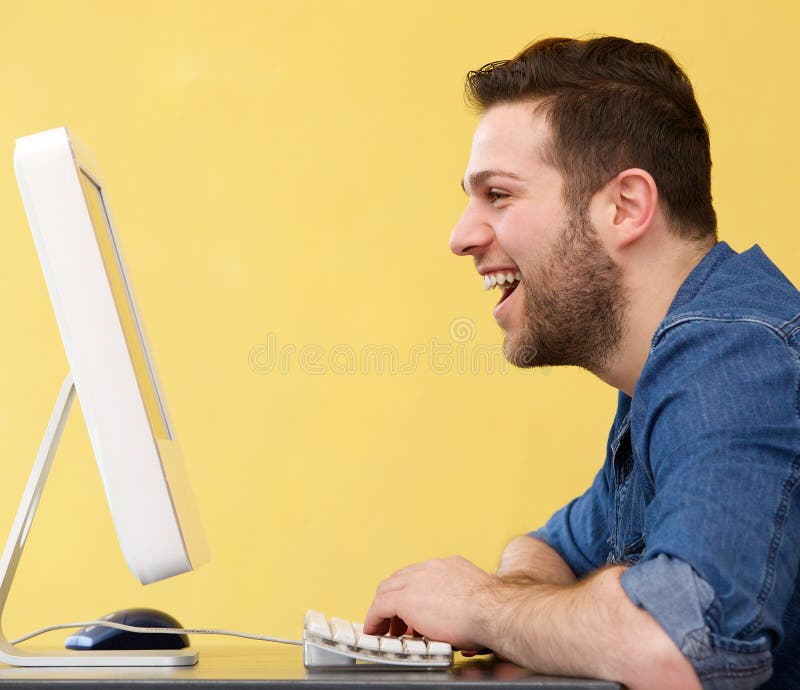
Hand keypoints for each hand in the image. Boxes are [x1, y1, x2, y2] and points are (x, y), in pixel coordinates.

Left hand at [363, 555, 498, 651]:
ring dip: (383, 609)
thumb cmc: (493, 614)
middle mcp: (432, 568)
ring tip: (383, 628)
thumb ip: (463, 609)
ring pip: (387, 589)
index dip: (413, 594)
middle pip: (401, 579)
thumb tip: (460, 633)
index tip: (412, 611)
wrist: (492, 611)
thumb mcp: (477, 604)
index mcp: (450, 567)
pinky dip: (374, 619)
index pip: (421, 576)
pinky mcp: (405, 598)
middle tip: (395, 621)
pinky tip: (374, 631)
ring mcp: (417, 579)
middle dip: (395, 600)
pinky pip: (380, 607)